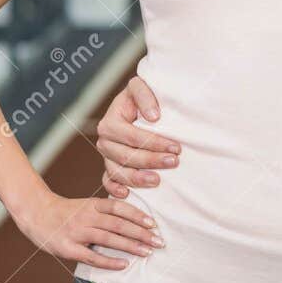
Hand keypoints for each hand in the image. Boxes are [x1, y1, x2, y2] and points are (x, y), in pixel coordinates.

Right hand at [12, 187, 164, 270]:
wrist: (35, 214)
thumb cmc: (67, 212)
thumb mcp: (87, 205)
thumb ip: (106, 211)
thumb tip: (135, 220)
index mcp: (93, 204)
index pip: (120, 208)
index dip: (138, 215)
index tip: (154, 224)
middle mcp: (87, 217)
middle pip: (119, 224)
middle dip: (141, 233)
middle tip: (159, 242)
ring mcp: (77, 233)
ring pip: (109, 239)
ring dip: (130, 246)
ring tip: (148, 252)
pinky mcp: (68, 249)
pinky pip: (92, 256)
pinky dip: (109, 261)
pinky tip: (124, 265)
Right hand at [95, 74, 180, 196]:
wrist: (136, 105)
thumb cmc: (142, 98)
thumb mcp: (141, 88)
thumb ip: (145, 95)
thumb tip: (153, 117)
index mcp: (110, 121)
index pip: (131, 135)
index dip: (153, 142)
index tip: (176, 146)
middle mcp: (105, 140)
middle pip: (125, 155)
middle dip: (151, 160)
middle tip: (174, 162)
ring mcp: (106, 155)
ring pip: (117, 171)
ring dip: (137, 178)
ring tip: (157, 181)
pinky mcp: (110, 166)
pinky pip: (107, 181)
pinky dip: (114, 188)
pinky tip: (127, 194)